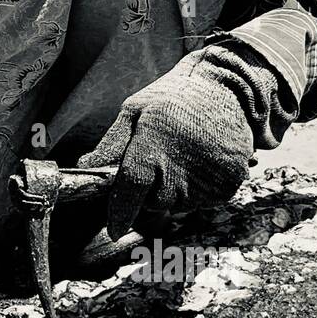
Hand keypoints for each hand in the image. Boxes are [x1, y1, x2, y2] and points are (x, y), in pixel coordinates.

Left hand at [78, 51, 255, 239]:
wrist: (229, 89)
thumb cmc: (175, 97)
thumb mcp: (135, 110)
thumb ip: (111, 145)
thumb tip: (87, 168)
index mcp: (153, 147)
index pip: (132, 190)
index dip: (120, 213)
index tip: (114, 228)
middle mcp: (181, 169)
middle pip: (155, 203)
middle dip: (150, 191)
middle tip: (157, 164)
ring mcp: (207, 180)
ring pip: (179, 205)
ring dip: (174, 191)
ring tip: (182, 157)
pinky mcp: (228, 186)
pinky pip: (203, 203)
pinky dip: (197, 190)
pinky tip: (199, 163)